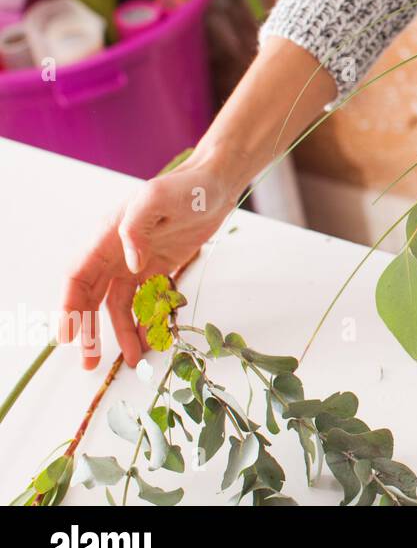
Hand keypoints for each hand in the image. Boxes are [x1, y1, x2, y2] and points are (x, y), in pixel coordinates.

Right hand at [59, 152, 236, 369]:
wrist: (217, 184)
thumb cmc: (187, 186)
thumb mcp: (157, 197)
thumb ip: (136, 227)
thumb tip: (131, 263)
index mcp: (108, 236)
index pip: (79, 276)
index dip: (70, 306)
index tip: (68, 336)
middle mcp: (118, 251)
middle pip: (94, 297)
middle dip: (89, 330)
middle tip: (90, 363)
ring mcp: (139, 260)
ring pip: (121, 304)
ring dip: (123, 331)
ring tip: (132, 358)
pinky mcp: (161, 266)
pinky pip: (148, 299)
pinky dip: (148, 319)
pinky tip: (154, 338)